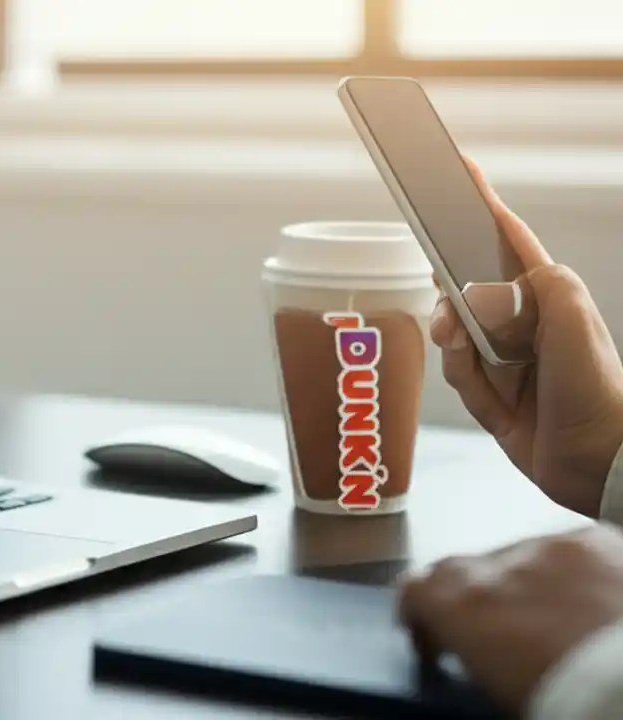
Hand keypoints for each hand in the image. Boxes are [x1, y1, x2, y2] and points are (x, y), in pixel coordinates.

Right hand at [399, 525, 622, 713]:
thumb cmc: (565, 695)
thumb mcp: (494, 681)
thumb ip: (469, 648)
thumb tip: (467, 645)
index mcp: (461, 605)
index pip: (415, 589)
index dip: (418, 611)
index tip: (428, 631)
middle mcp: (496, 566)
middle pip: (462, 568)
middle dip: (469, 594)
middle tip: (493, 627)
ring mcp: (546, 547)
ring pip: (518, 557)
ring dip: (524, 582)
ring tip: (555, 616)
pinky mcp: (593, 539)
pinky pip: (567, 549)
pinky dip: (570, 572)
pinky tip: (590, 598)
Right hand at [430, 158, 622, 515]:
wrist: (598, 462)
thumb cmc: (596, 389)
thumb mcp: (573, 323)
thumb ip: (534, 289)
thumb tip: (482, 291)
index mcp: (545, 293)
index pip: (504, 237)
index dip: (480, 203)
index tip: (458, 169)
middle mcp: (521, 320)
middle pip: (463, 286)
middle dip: (451, 296)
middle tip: (456, 314)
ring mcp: (503, 357)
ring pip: (452, 333)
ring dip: (455, 346)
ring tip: (470, 356)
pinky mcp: (490, 393)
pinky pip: (455, 374)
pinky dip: (462, 380)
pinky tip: (487, 392)